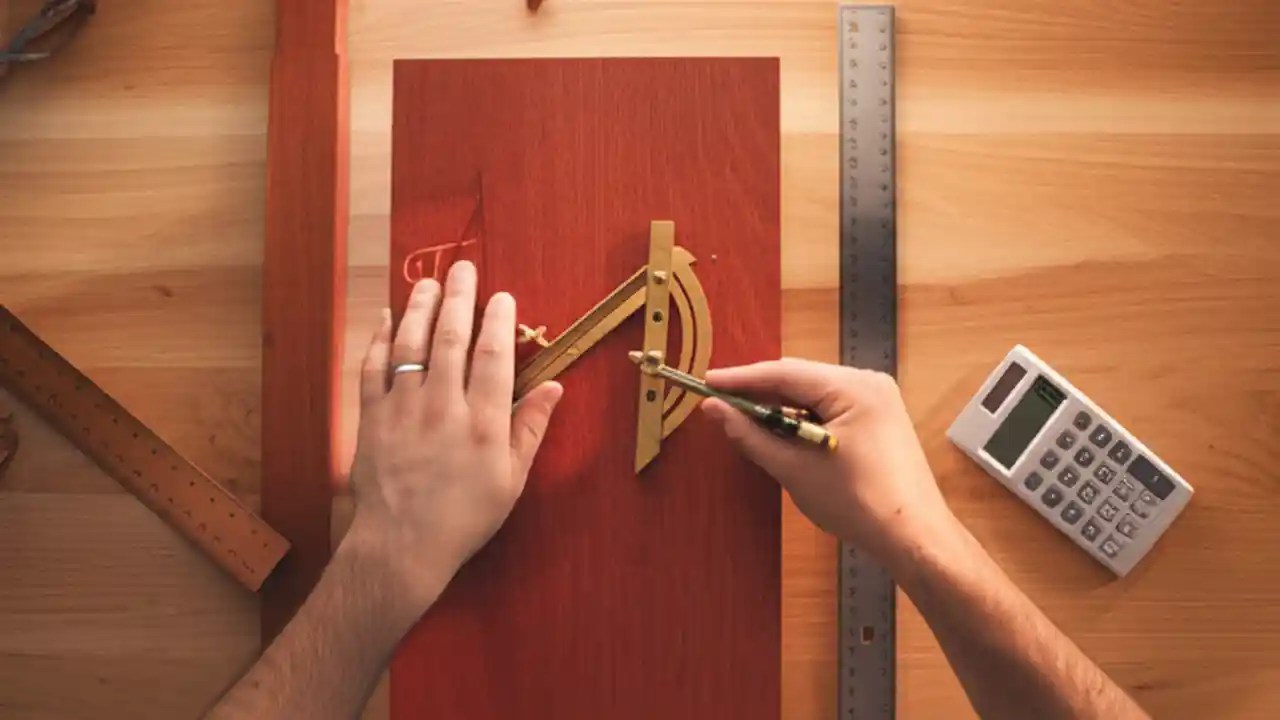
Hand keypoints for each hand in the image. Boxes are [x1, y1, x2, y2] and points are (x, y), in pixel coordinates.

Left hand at [344, 261, 562, 617]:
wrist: (401, 546)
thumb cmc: (465, 518)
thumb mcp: (511, 480)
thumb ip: (530, 428)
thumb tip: (555, 386)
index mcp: (484, 423)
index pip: (493, 356)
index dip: (498, 320)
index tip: (501, 295)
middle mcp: (443, 407)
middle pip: (451, 338)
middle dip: (459, 299)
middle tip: (464, 268)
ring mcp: (403, 409)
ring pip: (412, 345)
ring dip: (420, 308)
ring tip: (429, 282)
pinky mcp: (372, 418)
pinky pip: (374, 369)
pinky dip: (380, 340)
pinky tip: (387, 320)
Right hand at [701, 359, 955, 566]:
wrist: (913, 536)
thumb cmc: (857, 503)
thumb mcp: (794, 469)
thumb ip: (751, 435)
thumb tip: (715, 410)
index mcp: (853, 387)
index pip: (784, 373)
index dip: (741, 378)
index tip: (706, 382)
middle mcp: (868, 382)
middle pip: (800, 378)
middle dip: (759, 392)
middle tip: (719, 403)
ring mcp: (877, 400)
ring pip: (814, 393)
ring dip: (780, 406)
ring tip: (744, 420)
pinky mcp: (879, 418)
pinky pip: (830, 407)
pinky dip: (803, 418)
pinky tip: (781, 433)